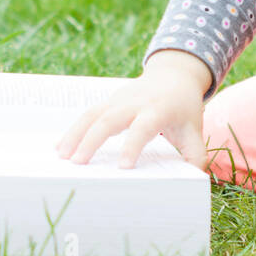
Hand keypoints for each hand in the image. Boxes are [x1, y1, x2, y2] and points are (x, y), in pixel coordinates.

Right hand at [55, 50, 212, 169]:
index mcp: (158, 109)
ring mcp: (118, 99)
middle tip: (78, 164)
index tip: (124, 167)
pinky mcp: (109, 101)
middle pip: (109, 119)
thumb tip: (193, 181)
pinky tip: (59, 146)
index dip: (132, 145)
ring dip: (75, 135)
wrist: (174, 74)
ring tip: (62, 157)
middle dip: (92, 141)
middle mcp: (135, 103)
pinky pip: (88, 114)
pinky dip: (73, 129)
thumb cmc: (184, 107)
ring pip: (92, 114)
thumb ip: (195, 154)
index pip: (143, 127)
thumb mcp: (194, 128)